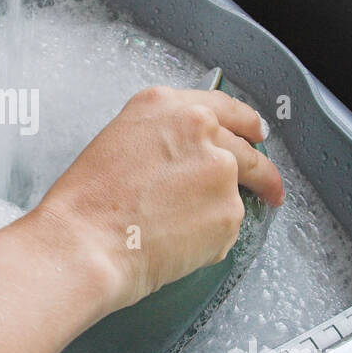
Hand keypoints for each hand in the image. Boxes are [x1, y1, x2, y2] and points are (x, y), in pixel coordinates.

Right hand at [30, 85, 284, 317]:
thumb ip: (163, 139)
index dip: (246, 124)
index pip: (226, 108)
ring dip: (217, 213)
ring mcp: (221, 172)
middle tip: (265, 189)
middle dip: (261, 173)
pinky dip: (209, 240)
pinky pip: (227, 228)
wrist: (86, 243)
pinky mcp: (229, 213)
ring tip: (180, 234)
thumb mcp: (119, 143)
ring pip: (235, 194)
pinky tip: (174, 245)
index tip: (256, 135)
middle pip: (247, 151)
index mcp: (169, 107)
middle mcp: (202, 131)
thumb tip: (187, 159)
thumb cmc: (88, 203)